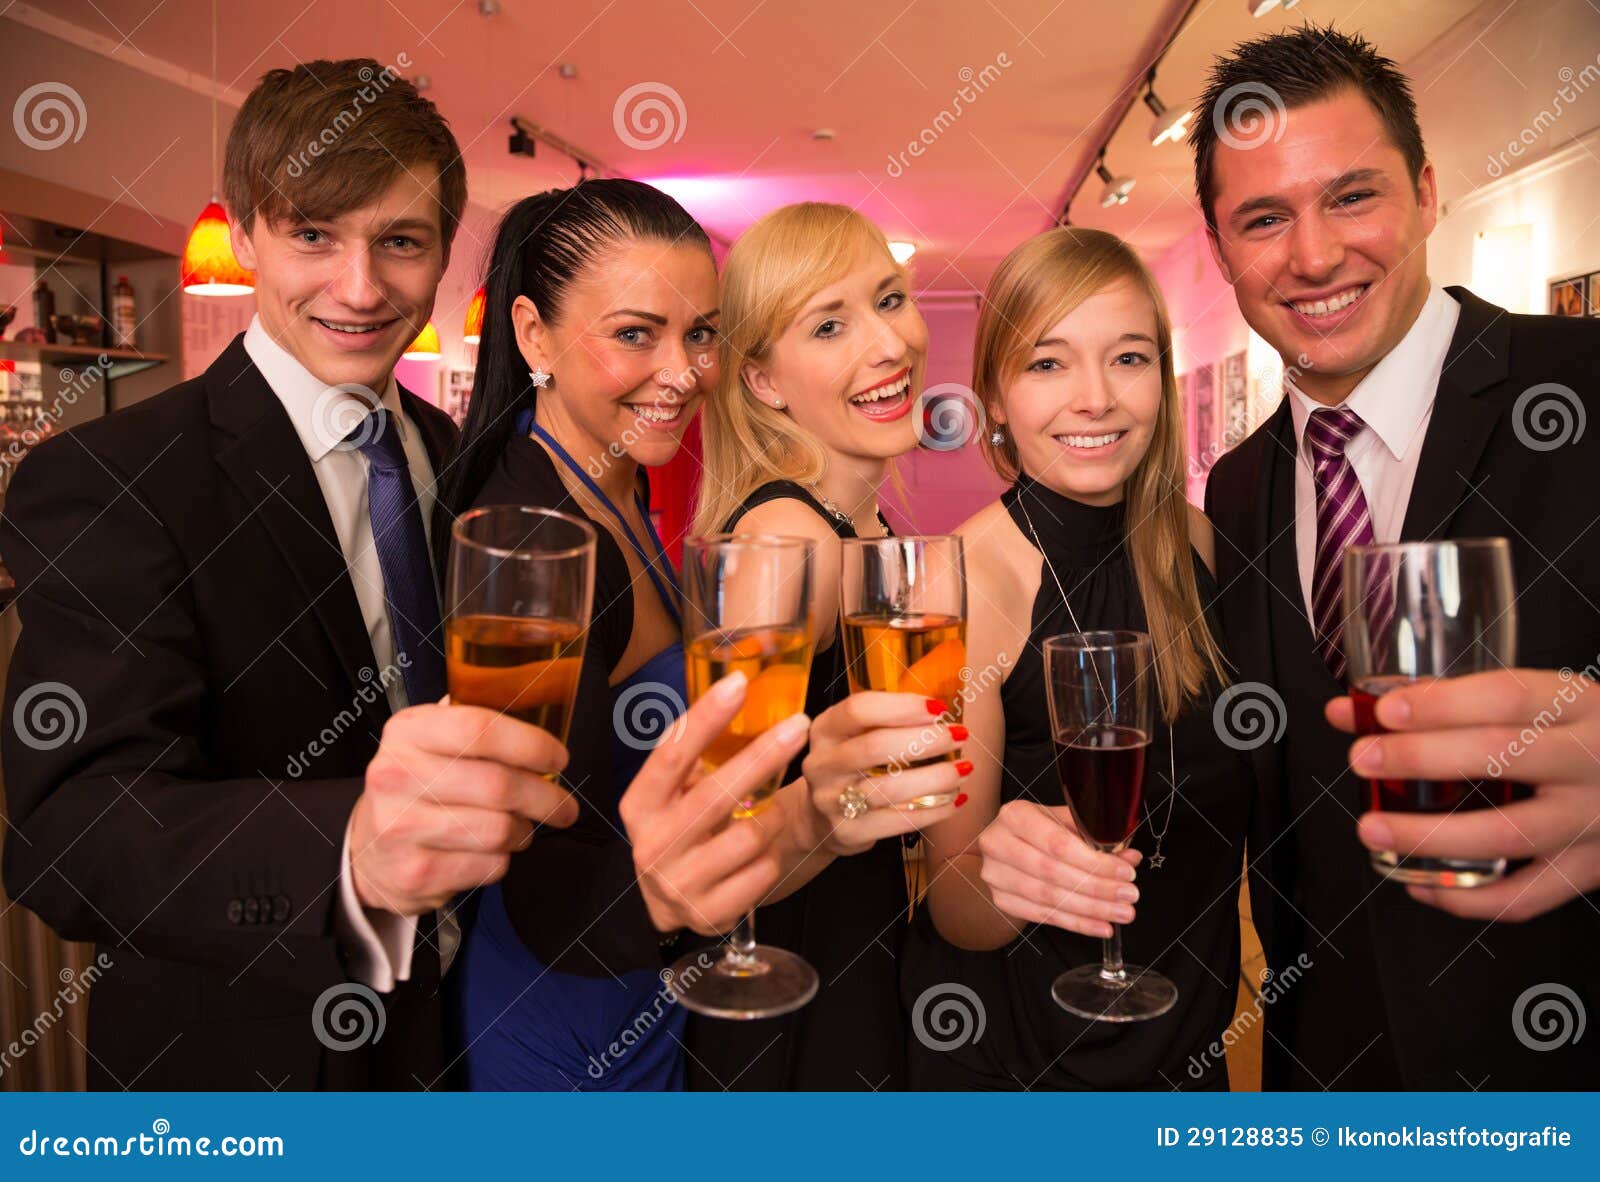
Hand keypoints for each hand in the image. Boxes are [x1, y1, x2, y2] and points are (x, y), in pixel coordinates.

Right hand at [349, 702, 578, 914]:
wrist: (369, 849)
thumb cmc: (414, 788)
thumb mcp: (428, 741)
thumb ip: (472, 724)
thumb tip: (540, 712)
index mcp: (407, 733)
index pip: (478, 729)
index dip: (530, 744)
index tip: (558, 758)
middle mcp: (397, 776)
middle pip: (498, 785)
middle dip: (546, 797)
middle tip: (564, 805)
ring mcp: (403, 826)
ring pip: (498, 829)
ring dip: (524, 831)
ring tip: (521, 827)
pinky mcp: (416, 872)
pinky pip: (489, 865)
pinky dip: (503, 859)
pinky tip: (491, 850)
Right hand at [619, 672, 809, 935]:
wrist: (665, 905)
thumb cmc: (679, 832)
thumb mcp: (671, 797)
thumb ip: (692, 758)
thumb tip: (736, 692)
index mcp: (640, 806)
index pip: (671, 754)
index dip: (705, 718)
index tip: (738, 683)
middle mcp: (652, 845)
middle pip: (715, 794)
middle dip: (762, 756)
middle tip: (799, 725)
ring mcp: (679, 884)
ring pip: (748, 836)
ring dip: (770, 819)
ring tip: (768, 814)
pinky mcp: (709, 914)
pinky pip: (762, 873)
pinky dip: (770, 858)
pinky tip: (761, 855)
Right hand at [798, 692, 968, 855]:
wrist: (818, 820)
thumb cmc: (850, 769)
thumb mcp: (853, 737)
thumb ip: (885, 722)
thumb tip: (940, 712)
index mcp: (825, 731)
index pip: (858, 710)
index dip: (901, 707)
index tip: (939, 708)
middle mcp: (823, 764)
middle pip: (875, 746)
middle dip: (925, 740)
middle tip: (959, 735)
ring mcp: (832, 801)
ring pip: (890, 788)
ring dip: (935, 778)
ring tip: (962, 770)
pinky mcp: (849, 832)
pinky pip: (899, 821)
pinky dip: (934, 810)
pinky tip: (955, 800)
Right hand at [975, 800, 1140, 937]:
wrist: (1005, 844)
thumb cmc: (1039, 829)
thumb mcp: (1064, 821)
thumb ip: (1095, 837)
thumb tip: (1129, 858)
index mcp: (1015, 815)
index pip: (1058, 844)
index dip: (1094, 862)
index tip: (1125, 872)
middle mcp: (998, 843)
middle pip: (1053, 872)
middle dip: (1097, 888)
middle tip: (1128, 896)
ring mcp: (996, 874)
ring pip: (1049, 897)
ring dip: (1090, 909)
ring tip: (1120, 913)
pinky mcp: (1001, 899)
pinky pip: (1043, 916)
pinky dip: (1076, 923)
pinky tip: (1100, 925)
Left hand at [1326, 667, 1599, 919]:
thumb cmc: (1584, 737)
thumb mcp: (1545, 704)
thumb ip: (1453, 703)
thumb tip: (1350, 711)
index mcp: (1578, 706)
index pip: (1508, 697)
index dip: (1442, 704)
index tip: (1386, 711)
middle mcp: (1591, 760)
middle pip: (1502, 755)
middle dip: (1421, 757)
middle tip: (1364, 759)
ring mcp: (1594, 821)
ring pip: (1509, 832)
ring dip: (1430, 835)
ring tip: (1373, 828)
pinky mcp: (1592, 870)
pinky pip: (1526, 896)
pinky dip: (1468, 898)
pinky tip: (1423, 886)